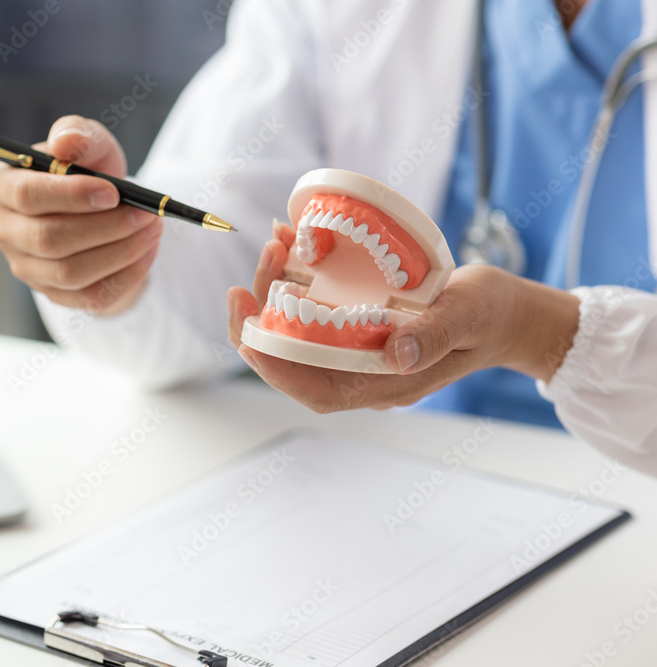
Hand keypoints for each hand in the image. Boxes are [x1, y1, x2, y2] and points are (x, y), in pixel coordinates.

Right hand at [0, 115, 161, 315]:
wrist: (102, 211)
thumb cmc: (88, 172)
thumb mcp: (88, 144)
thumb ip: (77, 134)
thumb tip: (66, 142)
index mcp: (1, 186)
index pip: (27, 196)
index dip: (71, 196)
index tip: (113, 193)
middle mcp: (5, 230)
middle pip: (49, 239)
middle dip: (105, 228)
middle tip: (144, 215)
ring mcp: (26, 268)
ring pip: (71, 272)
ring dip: (121, 252)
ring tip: (152, 230)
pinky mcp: (53, 294)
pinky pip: (90, 297)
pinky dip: (126, 276)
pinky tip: (147, 253)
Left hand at [226, 228, 580, 412]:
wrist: (508, 314)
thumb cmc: (490, 316)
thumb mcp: (467, 317)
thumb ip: (433, 336)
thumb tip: (394, 354)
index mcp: (387, 383)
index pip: (318, 390)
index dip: (276, 369)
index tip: (247, 335)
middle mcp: (365, 372)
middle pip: (298, 360)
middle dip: (264, 324)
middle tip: (246, 284)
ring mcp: (361, 348)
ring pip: (303, 330)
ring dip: (279, 292)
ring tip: (274, 246)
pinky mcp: (362, 324)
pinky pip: (319, 307)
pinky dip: (300, 277)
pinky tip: (293, 243)